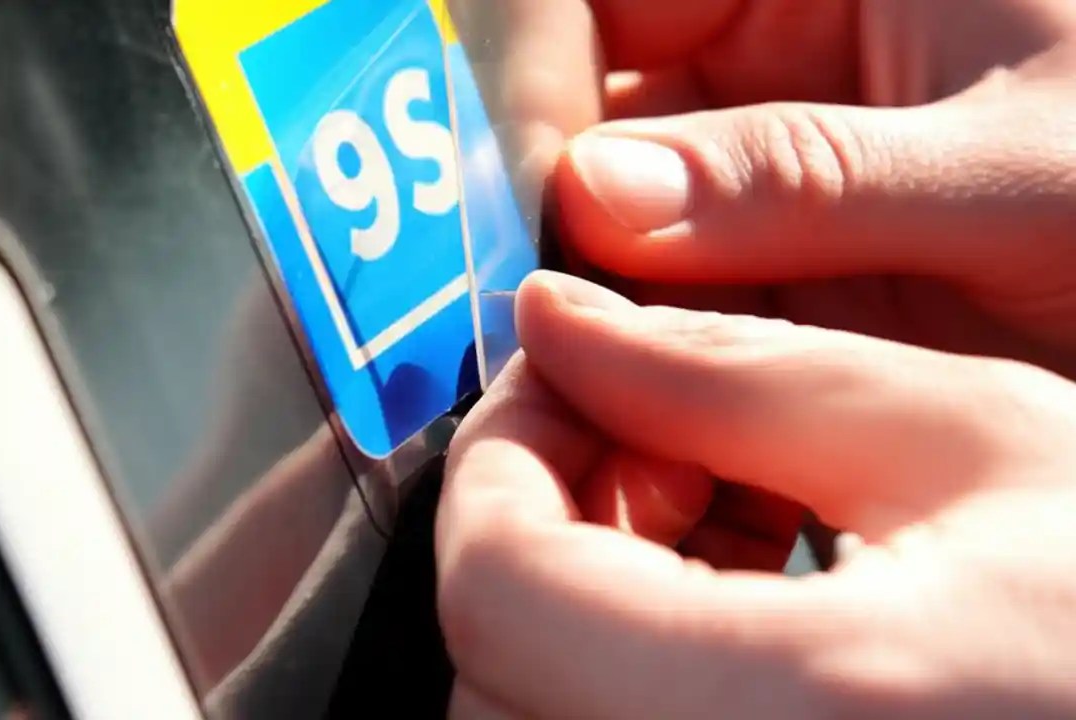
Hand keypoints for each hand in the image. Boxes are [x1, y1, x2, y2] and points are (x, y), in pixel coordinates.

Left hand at [436, 272, 1075, 718]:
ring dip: (572, 604)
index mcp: (790, 717)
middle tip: (640, 444)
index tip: (560, 385)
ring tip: (703, 524)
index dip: (498, 465)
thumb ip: (730, 374)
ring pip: (531, 719)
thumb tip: (562, 326)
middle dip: (535, 528)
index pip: (497, 592)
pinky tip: (723, 610)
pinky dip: (616, 673)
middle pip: (495, 670)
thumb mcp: (967, 439)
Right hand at [470, 0, 1075, 373]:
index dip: (535, 71)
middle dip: (547, 220)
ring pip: (607, 229)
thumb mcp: (1021, 181)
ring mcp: (762, 178)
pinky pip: (659, 311)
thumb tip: (593, 194)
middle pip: (584, 115)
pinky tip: (635, 428)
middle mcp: (770, 62)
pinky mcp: (766, 278)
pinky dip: (635, 367)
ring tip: (582, 398)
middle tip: (533, 327)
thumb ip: (806, 179)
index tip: (533, 198)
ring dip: (587, 310)